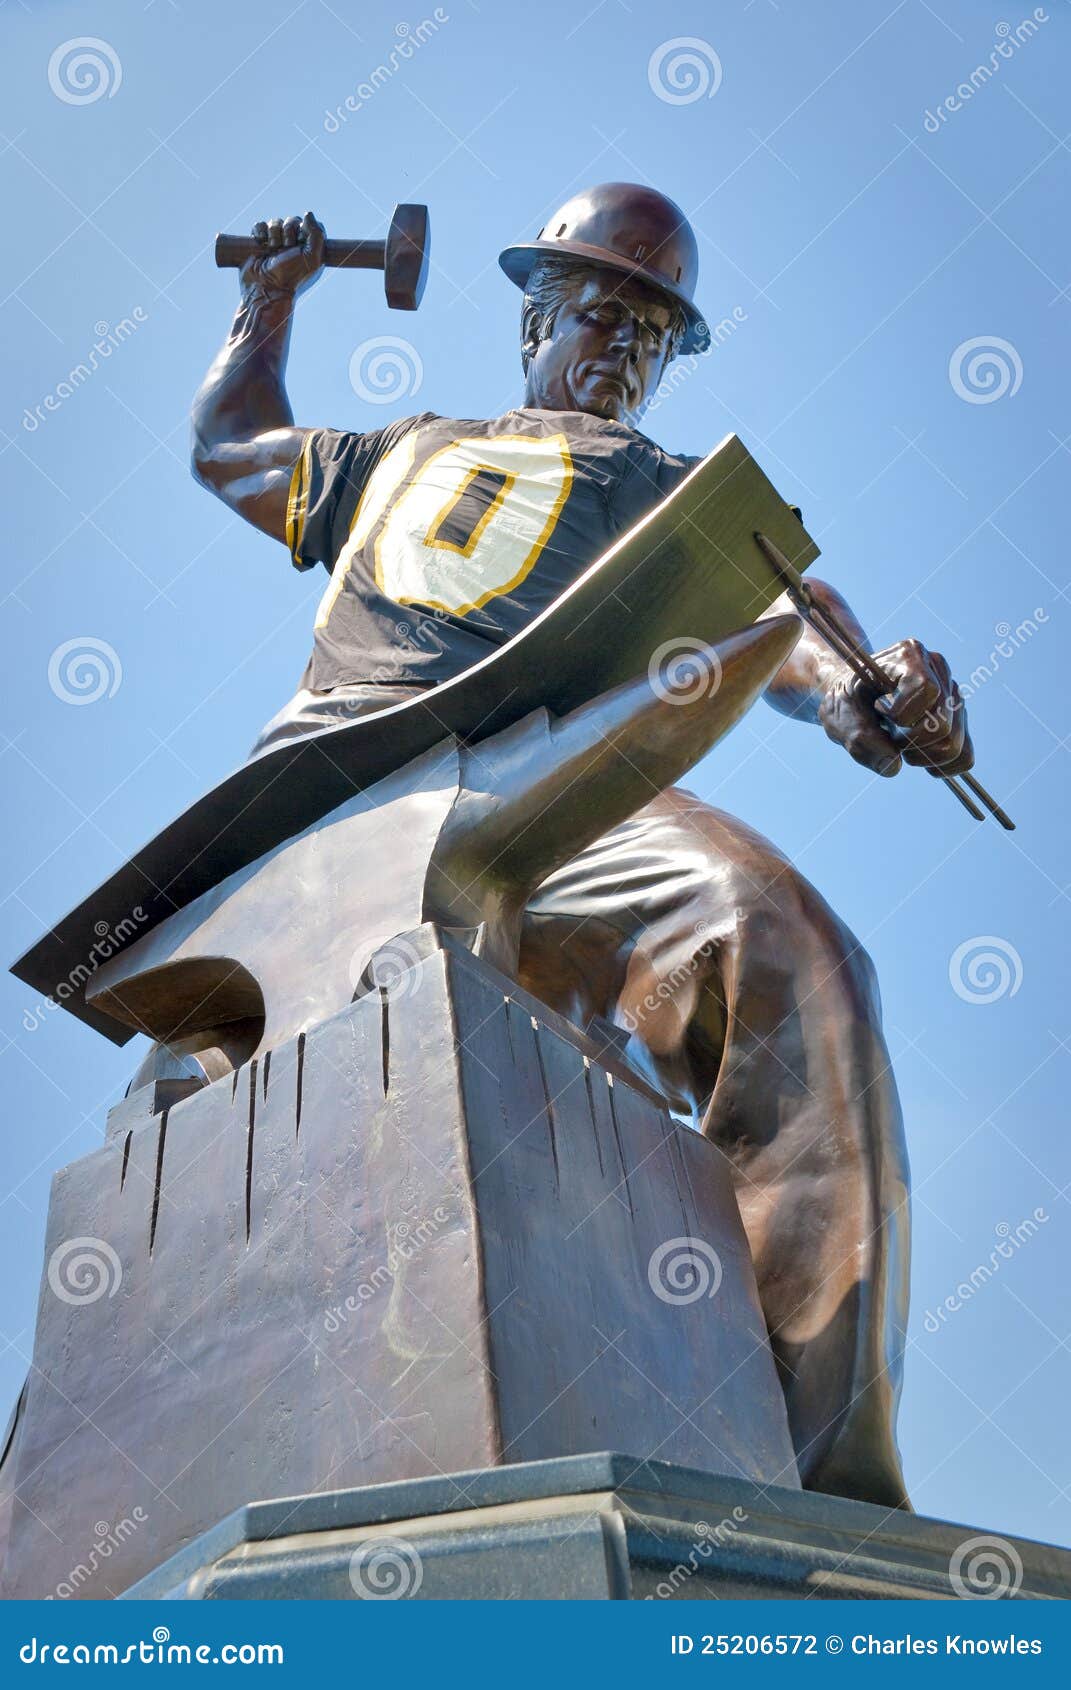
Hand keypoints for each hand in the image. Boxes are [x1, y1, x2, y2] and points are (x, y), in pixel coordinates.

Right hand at [240, 211, 324, 299]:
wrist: (266, 289)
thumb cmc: (291, 277)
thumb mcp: (312, 259)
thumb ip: (317, 235)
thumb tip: (308, 214)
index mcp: (308, 249)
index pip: (310, 225)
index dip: (305, 229)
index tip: (301, 242)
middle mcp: (292, 246)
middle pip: (292, 221)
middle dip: (288, 231)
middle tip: (286, 248)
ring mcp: (275, 244)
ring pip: (275, 222)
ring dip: (274, 233)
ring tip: (272, 249)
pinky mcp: (258, 244)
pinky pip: (259, 225)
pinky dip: (260, 230)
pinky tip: (261, 242)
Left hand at [818, 639, 973, 777]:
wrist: (855, 700)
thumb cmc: (847, 702)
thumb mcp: (839, 716)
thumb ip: (860, 739)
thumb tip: (893, 766)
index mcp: (909, 655)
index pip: (926, 689)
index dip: (903, 713)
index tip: (879, 711)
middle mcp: (938, 669)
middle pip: (942, 723)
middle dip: (910, 742)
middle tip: (889, 734)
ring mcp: (952, 693)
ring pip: (953, 743)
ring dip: (922, 756)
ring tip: (901, 744)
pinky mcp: (958, 718)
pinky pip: (965, 756)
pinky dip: (942, 766)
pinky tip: (921, 759)